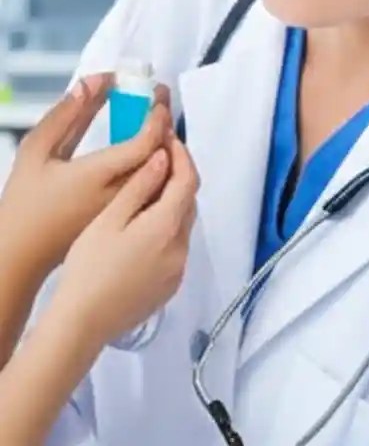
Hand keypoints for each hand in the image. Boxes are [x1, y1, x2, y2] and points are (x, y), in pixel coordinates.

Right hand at [0, 74, 170, 271]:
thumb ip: (66, 115)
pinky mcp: (138, 237)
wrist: (22, 257)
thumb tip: (93, 83)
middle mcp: (123, 200)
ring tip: (157, 132)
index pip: (146, 144)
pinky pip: (163, 204)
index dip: (157, 118)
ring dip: (168, 156)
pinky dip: (163, 180)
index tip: (158, 100)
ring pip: (169, 185)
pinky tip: (149, 165)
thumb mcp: (36, 152)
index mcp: (100, 179)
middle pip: (164, 162)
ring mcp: (133, 223)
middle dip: (167, 132)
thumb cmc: (25, 205)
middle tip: (160, 109)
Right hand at [46, 135, 198, 346]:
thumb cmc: (88, 270)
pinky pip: (177, 247)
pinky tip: (144, 229)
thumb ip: (140, 187)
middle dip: (178, 178)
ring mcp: (179, 268)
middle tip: (158, 160)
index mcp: (167, 227)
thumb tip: (162, 159)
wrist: (84, 322)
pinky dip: (168, 230)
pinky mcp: (172, 284)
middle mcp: (181, 247)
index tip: (170, 141)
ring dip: (173, 205)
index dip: (182, 156)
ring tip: (148, 192)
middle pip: (189, 202)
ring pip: (184, 225)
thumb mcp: (109, 220)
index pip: (188, 180)